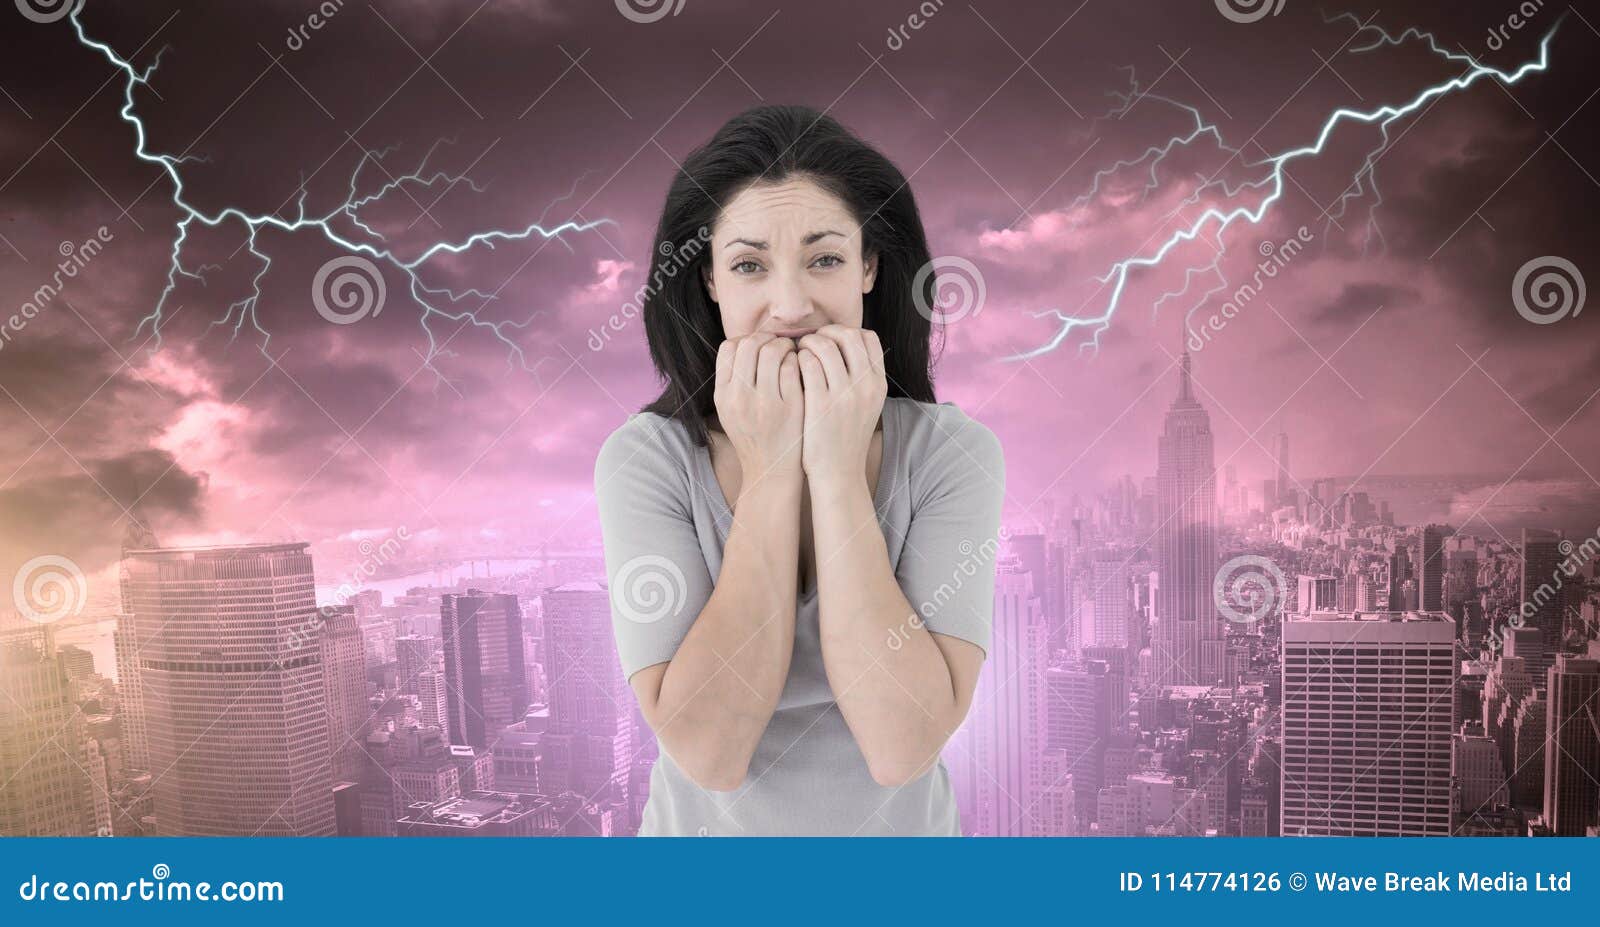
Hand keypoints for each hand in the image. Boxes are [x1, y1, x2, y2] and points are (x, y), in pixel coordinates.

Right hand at [713, 332, 803, 481]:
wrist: (772, 471)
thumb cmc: (754, 436)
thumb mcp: (730, 410)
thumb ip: (733, 379)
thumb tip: (746, 343)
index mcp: (723, 395)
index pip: (729, 347)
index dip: (746, 340)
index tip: (759, 346)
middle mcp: (740, 397)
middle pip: (751, 344)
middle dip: (767, 339)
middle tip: (779, 345)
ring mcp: (765, 402)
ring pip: (773, 351)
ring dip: (785, 346)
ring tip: (792, 354)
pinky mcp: (790, 407)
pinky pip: (793, 367)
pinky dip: (799, 361)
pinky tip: (802, 368)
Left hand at [795, 325, 886, 486]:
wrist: (838, 473)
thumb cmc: (845, 438)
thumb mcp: (865, 406)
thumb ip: (860, 378)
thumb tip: (843, 346)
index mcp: (878, 384)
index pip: (868, 338)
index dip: (847, 332)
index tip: (831, 340)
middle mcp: (865, 385)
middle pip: (847, 335)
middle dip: (825, 332)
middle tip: (810, 341)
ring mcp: (844, 394)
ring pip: (825, 345)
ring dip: (807, 343)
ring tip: (798, 353)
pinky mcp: (821, 404)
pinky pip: (807, 364)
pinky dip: (797, 359)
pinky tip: (791, 368)